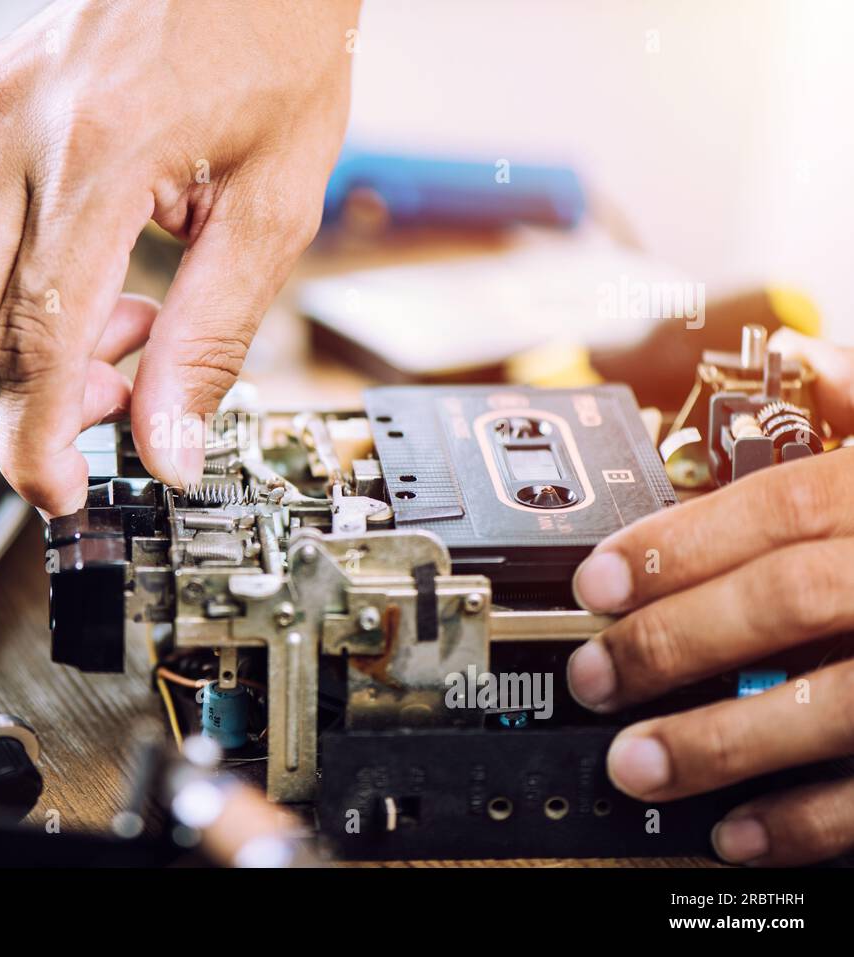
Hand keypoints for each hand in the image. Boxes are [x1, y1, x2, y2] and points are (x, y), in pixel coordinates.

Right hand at [0, 0, 358, 514]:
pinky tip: (89, 277)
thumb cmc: (270, 46)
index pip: (30, 342)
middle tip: (114, 401)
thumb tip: (167, 447)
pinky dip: (10, 296)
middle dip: (22, 405)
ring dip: (19, 352)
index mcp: (94, 152)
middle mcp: (6, 131)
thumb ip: (211, 338)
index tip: (61, 492)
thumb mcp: (274, 205)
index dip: (36, 441)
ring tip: (125, 323)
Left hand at [569, 330, 853, 864]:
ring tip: (636, 765)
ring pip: (835, 705)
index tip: (597, 582)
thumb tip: (801, 354)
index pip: (781, 506)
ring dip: (723, 743)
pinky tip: (739, 834)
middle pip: (791, 600)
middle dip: (676, 641)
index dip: (679, 543)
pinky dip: (813, 821)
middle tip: (595, 678)